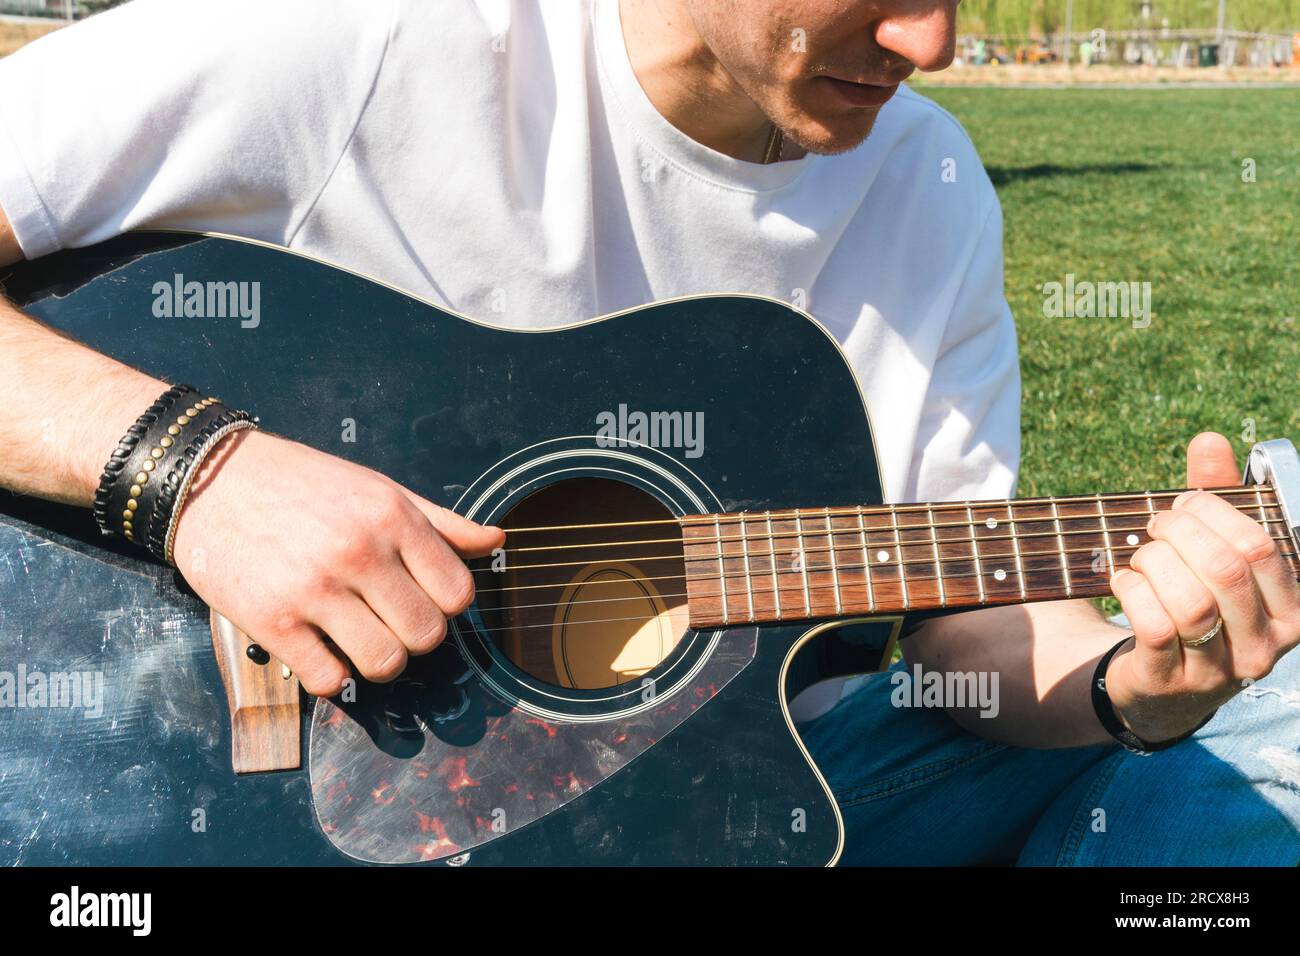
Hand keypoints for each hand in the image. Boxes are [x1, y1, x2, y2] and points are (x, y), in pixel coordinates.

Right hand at [170, 430, 504, 695]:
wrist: (207, 477)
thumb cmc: (300, 483)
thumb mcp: (377, 489)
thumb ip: (441, 522)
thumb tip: (497, 541)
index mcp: (392, 516)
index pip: (458, 593)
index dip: (445, 605)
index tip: (421, 598)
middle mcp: (359, 551)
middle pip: (427, 636)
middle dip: (413, 637)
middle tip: (386, 621)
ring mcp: (315, 589)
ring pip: (385, 663)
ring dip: (376, 662)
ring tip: (356, 638)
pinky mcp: (270, 620)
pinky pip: (329, 680)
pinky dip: (329, 675)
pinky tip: (318, 648)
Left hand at [1107, 432, 1299, 742]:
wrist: (1161, 684)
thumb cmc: (1195, 600)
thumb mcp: (1212, 549)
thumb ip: (1216, 496)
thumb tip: (1210, 440)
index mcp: (1292, 607)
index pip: (1260, 546)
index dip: (1214, 513)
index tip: (1184, 503)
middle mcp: (1267, 645)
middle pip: (1225, 570)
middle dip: (1179, 533)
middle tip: (1154, 526)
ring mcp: (1221, 670)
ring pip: (1191, 601)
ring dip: (1153, 563)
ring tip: (1139, 556)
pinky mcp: (1172, 681)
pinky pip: (1155, 627)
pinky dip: (1132, 591)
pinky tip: (1123, 580)